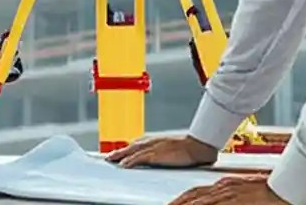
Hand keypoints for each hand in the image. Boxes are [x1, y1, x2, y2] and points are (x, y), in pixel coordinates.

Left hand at [104, 134, 218, 168]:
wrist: (197, 146)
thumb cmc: (188, 148)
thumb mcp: (171, 147)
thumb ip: (161, 150)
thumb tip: (155, 157)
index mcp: (155, 140)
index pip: (136, 145)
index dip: (126, 149)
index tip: (117, 154)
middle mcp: (151, 142)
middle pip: (130, 147)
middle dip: (119, 152)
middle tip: (108, 158)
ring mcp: (153, 147)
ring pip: (132, 151)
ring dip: (120, 156)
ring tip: (111, 160)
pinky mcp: (156, 154)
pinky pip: (139, 158)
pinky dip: (130, 161)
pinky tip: (124, 165)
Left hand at [169, 174, 285, 203]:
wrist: (285, 188)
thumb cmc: (269, 191)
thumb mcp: (243, 192)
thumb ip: (230, 197)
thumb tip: (220, 201)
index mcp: (224, 186)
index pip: (197, 192)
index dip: (183, 199)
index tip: (173, 203)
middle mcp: (222, 188)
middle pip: (194, 195)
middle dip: (177, 202)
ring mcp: (228, 194)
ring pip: (200, 201)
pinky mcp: (234, 201)